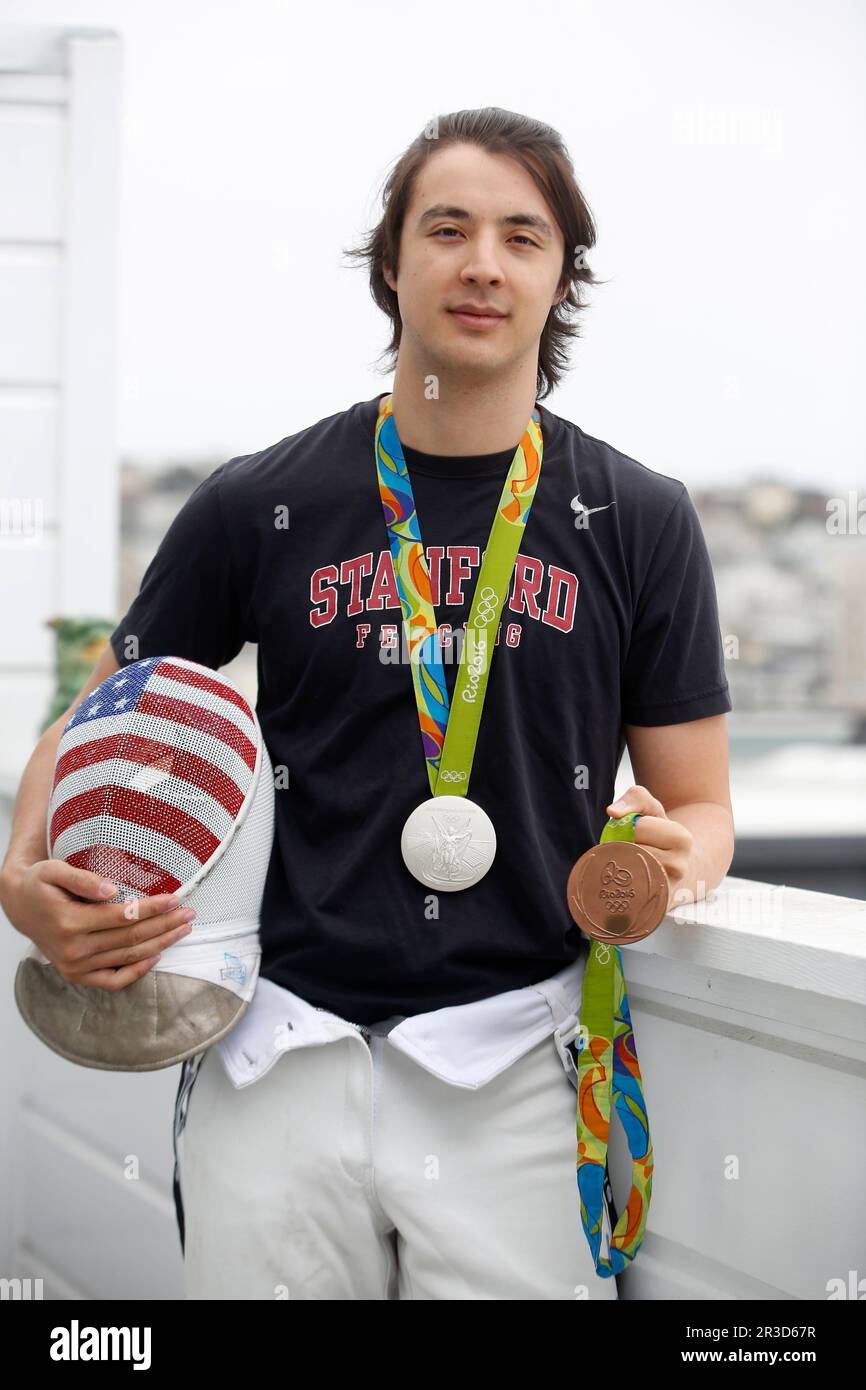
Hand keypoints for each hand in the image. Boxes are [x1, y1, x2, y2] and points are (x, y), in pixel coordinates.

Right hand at [0, 859, 195, 991]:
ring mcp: (75, 966)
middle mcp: (74, 950)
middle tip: (189, 913)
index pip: (123, 917)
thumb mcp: (53, 871)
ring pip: (128, 957)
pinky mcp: (77, 975)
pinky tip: (156, 955)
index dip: (152, 908)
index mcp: (69, 923)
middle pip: (131, 938)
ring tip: (182, 929)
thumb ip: (82, 879)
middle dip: (164, 926)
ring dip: (160, 944)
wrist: (20, 907)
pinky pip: (113, 981)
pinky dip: (137, 971)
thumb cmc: (39, 884)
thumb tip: (111, 889)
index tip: (175, 899)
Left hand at [605, 785, 693, 912]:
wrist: (678, 866)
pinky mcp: (656, 910)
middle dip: (622, 847)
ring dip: (621, 866)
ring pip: (627, 873)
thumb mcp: (652, 809)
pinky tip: (630, 883)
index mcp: (682, 838)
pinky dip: (622, 889)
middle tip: (632, 849)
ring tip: (632, 863)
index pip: (636, 828)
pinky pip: (629, 898)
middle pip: (629, 851)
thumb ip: (634, 798)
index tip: (638, 834)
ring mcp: (669, 891)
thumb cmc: (659, 833)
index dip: (629, 827)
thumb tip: (613, 812)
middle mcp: (680, 867)